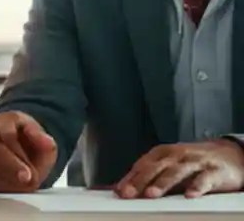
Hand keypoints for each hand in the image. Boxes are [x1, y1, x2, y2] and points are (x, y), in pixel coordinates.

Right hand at [0, 111, 57, 191]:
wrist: (15, 144)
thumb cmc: (27, 142)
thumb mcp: (41, 138)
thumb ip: (45, 140)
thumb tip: (47, 142)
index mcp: (4, 121)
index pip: (8, 134)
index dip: (19, 155)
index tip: (31, 174)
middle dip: (12, 169)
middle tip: (28, 182)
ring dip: (7, 180)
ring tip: (24, 186)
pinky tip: (12, 188)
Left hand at [115, 140, 243, 198]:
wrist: (230, 155)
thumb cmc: (193, 162)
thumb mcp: (170, 166)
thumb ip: (148, 177)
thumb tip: (121, 189)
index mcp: (163, 153)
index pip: (142, 165)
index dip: (130, 178)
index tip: (119, 191)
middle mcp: (177, 155)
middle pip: (156, 168)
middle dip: (140, 180)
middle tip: (129, 193)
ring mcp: (196, 162)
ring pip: (177, 172)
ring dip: (163, 183)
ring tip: (151, 194)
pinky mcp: (215, 171)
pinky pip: (205, 179)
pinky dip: (197, 187)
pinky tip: (189, 196)